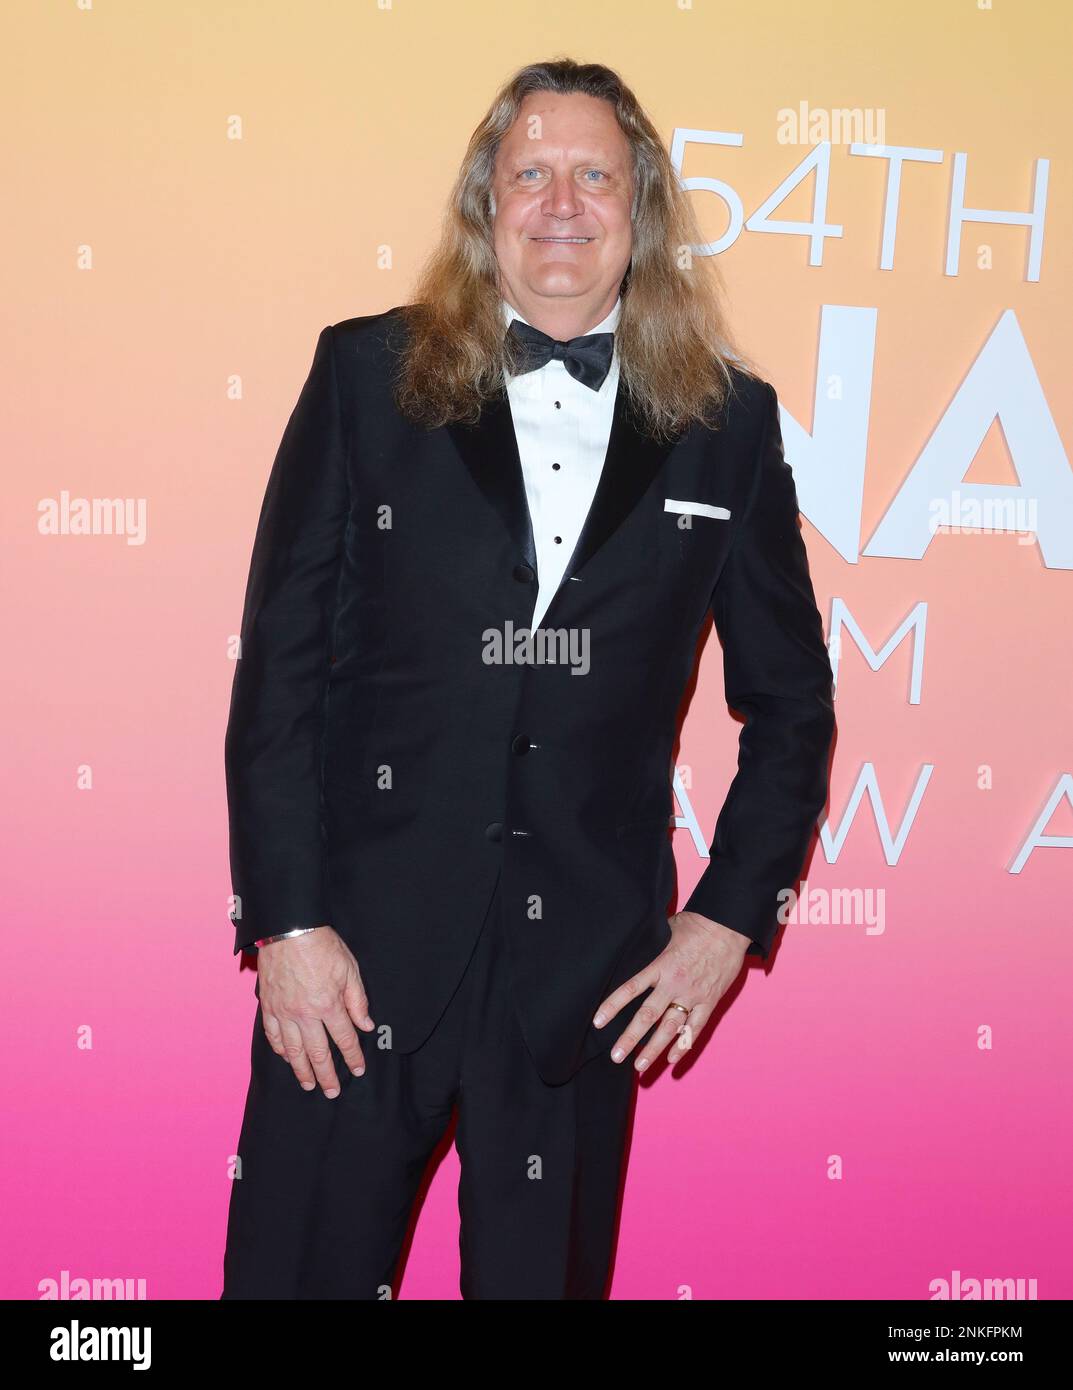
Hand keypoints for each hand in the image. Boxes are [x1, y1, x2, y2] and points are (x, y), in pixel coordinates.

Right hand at [256, 926, 374, 1097]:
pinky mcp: (269, 1006)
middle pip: (318, 1052)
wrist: (289, 929)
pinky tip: (287, 1058)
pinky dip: (280, 1049)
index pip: (344, 1039)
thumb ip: (358, 1001)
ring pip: (293, 1050)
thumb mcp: (350, 970)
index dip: (353, 1056)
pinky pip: (273, 1035)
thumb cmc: (322, 946)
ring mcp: (284, 1012)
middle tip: (332, 1092)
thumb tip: (366, 1025)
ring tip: (308, 1084)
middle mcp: (305, 1014)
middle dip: (327, 1075)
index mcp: (328, 1005)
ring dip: (302, 1070)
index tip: (358, 1069)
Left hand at [592, 911, 749, 1072]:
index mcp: (661, 965)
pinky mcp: (710, 1001)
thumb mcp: (668, 929)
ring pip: (671, 1029)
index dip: (613, 1006)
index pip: (631, 989)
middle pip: (648, 1016)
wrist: (729, 927)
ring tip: (639, 1067)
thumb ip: (652, 942)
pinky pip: (695, 1029)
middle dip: (631, 1038)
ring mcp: (693, 995)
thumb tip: (636, 940)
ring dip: (654, 1050)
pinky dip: (683, 1046)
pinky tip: (671, 1060)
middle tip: (616, 1056)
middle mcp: (674, 983)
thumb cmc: (698, 924)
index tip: (598, 1022)